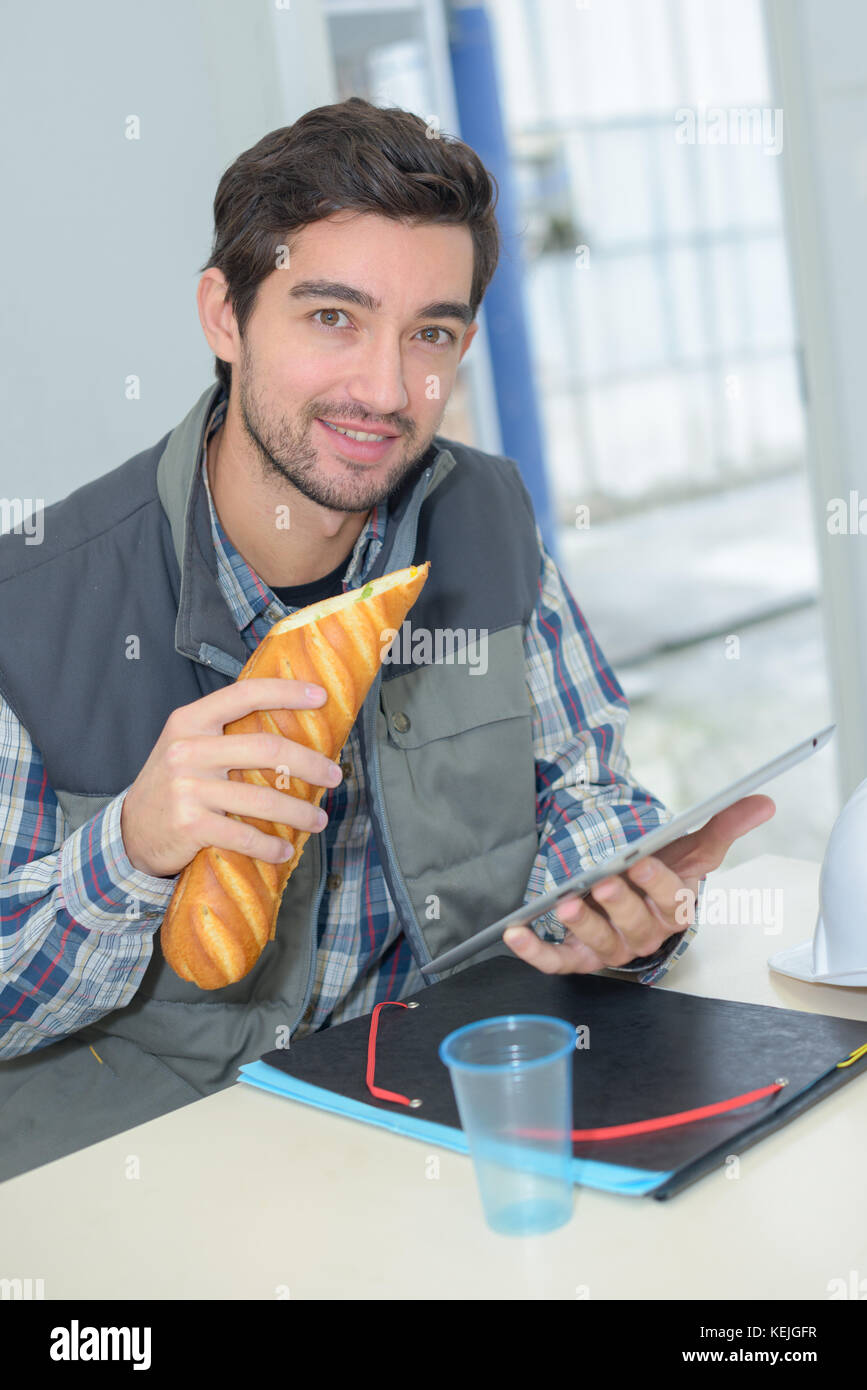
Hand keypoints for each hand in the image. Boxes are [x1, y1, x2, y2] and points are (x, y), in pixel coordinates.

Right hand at [120, 679, 342, 877]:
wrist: (130, 830)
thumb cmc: (172, 784)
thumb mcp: (187, 746)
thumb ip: (225, 733)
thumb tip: (290, 728)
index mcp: (190, 721)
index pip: (244, 694)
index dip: (285, 692)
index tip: (320, 696)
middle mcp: (188, 749)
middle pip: (266, 748)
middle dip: (310, 763)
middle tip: (335, 775)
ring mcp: (188, 788)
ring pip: (262, 798)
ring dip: (299, 812)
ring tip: (318, 819)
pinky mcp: (190, 824)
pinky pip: (244, 835)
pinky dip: (271, 846)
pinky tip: (284, 850)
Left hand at [504, 794, 775, 973]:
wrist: (633, 895)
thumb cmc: (662, 873)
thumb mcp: (691, 848)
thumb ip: (725, 825)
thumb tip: (763, 801)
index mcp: (673, 911)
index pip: (672, 901)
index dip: (657, 883)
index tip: (642, 861)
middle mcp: (643, 935)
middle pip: (634, 926)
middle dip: (618, 906)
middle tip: (602, 884)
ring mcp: (609, 949)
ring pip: (598, 945)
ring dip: (581, 926)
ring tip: (564, 906)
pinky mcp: (577, 958)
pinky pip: (556, 962)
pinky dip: (535, 953)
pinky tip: (517, 932)